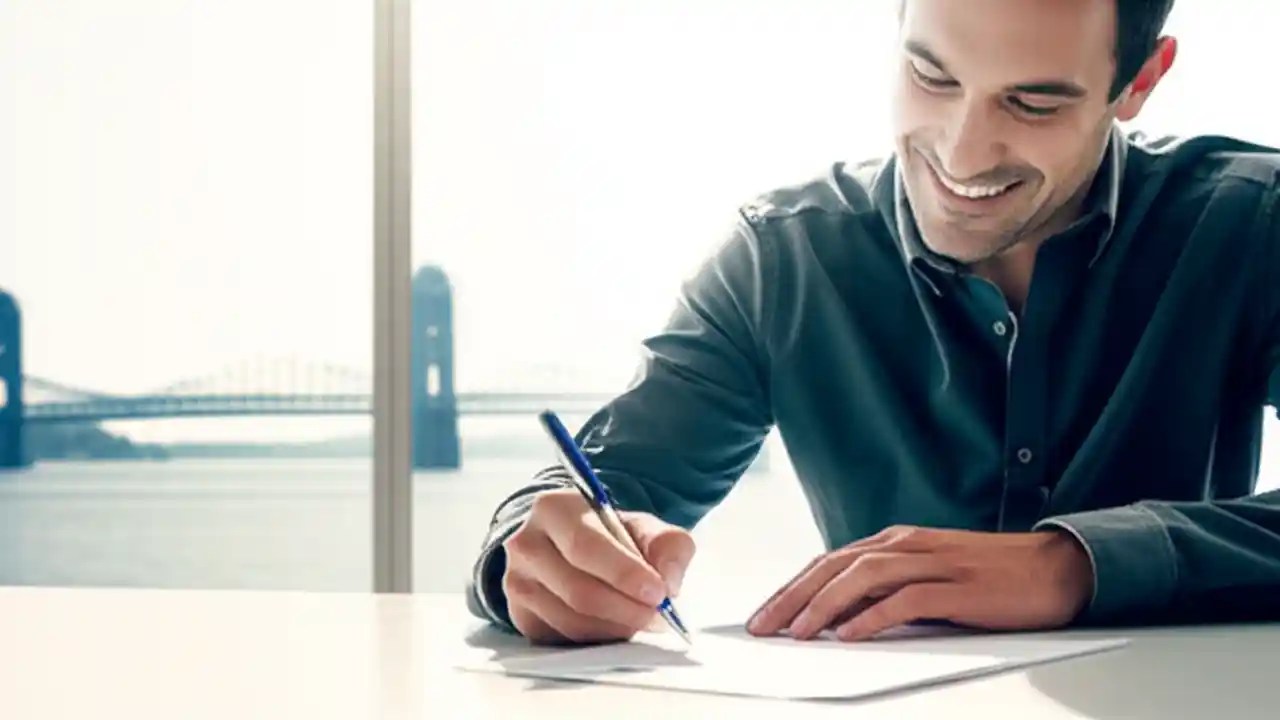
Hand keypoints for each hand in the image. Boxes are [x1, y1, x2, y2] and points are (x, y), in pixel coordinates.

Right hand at [502, 488, 694, 644]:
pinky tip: (615, 623)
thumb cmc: (607, 535)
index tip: (658, 592)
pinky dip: (599, 637)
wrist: (568, 545)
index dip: (624, 574)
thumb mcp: (641, 526)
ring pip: (572, 620)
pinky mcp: (521, 615)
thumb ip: (667, 544)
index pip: (585, 546)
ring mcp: (517, 582)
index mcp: (554, 509)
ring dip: (616, 626)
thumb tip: (669, 582)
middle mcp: (527, 543)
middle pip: (578, 590)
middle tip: (659, 615)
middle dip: (627, 608)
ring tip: (641, 617)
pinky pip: (564, 638)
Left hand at [747, 525, 1093, 641]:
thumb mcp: (928, 577)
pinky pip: (906, 599)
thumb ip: (887, 590)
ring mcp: (934, 563)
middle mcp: (908, 545)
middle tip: (763, 627)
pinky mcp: (959, 588)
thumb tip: (838, 617)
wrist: (1055, 569)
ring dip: (824, 606)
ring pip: (863, 577)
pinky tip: (851, 635)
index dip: (791, 588)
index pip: (830, 562)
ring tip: (798, 633)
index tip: (764, 614)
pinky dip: (873, 617)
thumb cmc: (989, 577)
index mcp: (897, 541)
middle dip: (793, 597)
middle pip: (835, 566)